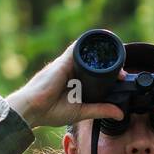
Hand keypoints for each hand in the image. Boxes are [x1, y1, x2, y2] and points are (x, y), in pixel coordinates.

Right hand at [6, 40, 126, 128]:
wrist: (32, 108)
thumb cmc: (51, 111)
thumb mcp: (82, 111)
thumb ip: (100, 110)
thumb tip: (120, 114)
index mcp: (75, 82)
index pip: (94, 72)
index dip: (108, 72)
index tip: (121, 76)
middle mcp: (71, 70)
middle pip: (92, 61)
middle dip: (109, 62)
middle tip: (121, 71)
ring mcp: (67, 64)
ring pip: (87, 52)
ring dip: (102, 50)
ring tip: (118, 52)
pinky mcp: (63, 61)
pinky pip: (77, 47)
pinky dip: (89, 42)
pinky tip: (102, 39)